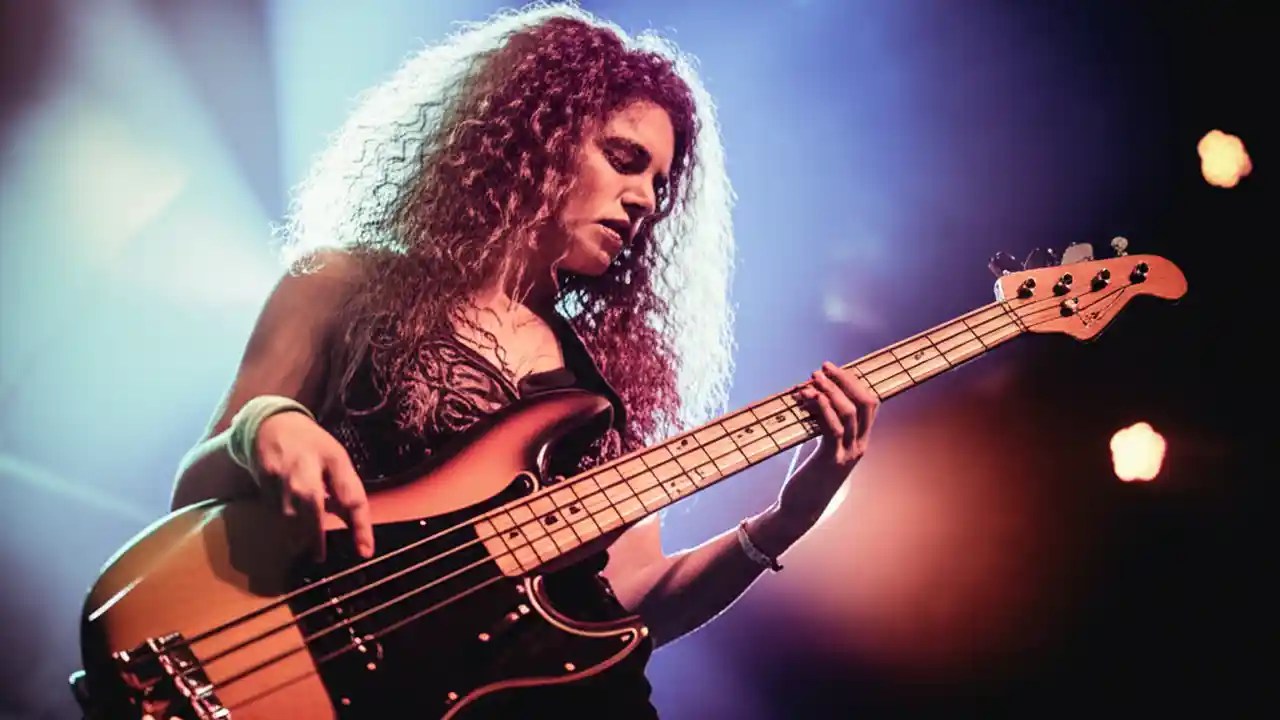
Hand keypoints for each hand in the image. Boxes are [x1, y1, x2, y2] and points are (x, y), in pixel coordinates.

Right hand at [254, 411, 374, 560]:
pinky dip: (283, 522)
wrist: (273, 424)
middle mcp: (306, 465)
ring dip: (298, 533)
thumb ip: (345, 490)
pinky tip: (288, 524)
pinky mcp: (262, 481)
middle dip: (316, 535)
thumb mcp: (336, 461)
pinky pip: (274, 511)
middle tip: (320, 557)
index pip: (352, 496)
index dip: (360, 526)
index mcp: (334, 458)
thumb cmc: (313, 447)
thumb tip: (354, 527)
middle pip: (312, 506)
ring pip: (289, 514)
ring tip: (305, 546)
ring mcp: (281, 473)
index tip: (365, 552)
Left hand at [777, 361, 880, 530]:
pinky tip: (807, 398)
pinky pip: (832, 428)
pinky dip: (821, 408)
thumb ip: (825, 427)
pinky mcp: (830, 460)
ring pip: (848, 413)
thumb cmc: (808, 476)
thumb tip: (814, 397)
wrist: (800, 509)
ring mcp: (847, 454)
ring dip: (830, 390)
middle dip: (845, 380)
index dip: (854, 382)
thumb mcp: (822, 448)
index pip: (870, 404)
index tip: (833, 369)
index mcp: (860, 441)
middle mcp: (859, 446)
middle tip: (822, 367)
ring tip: (811, 379)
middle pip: (864, 403)